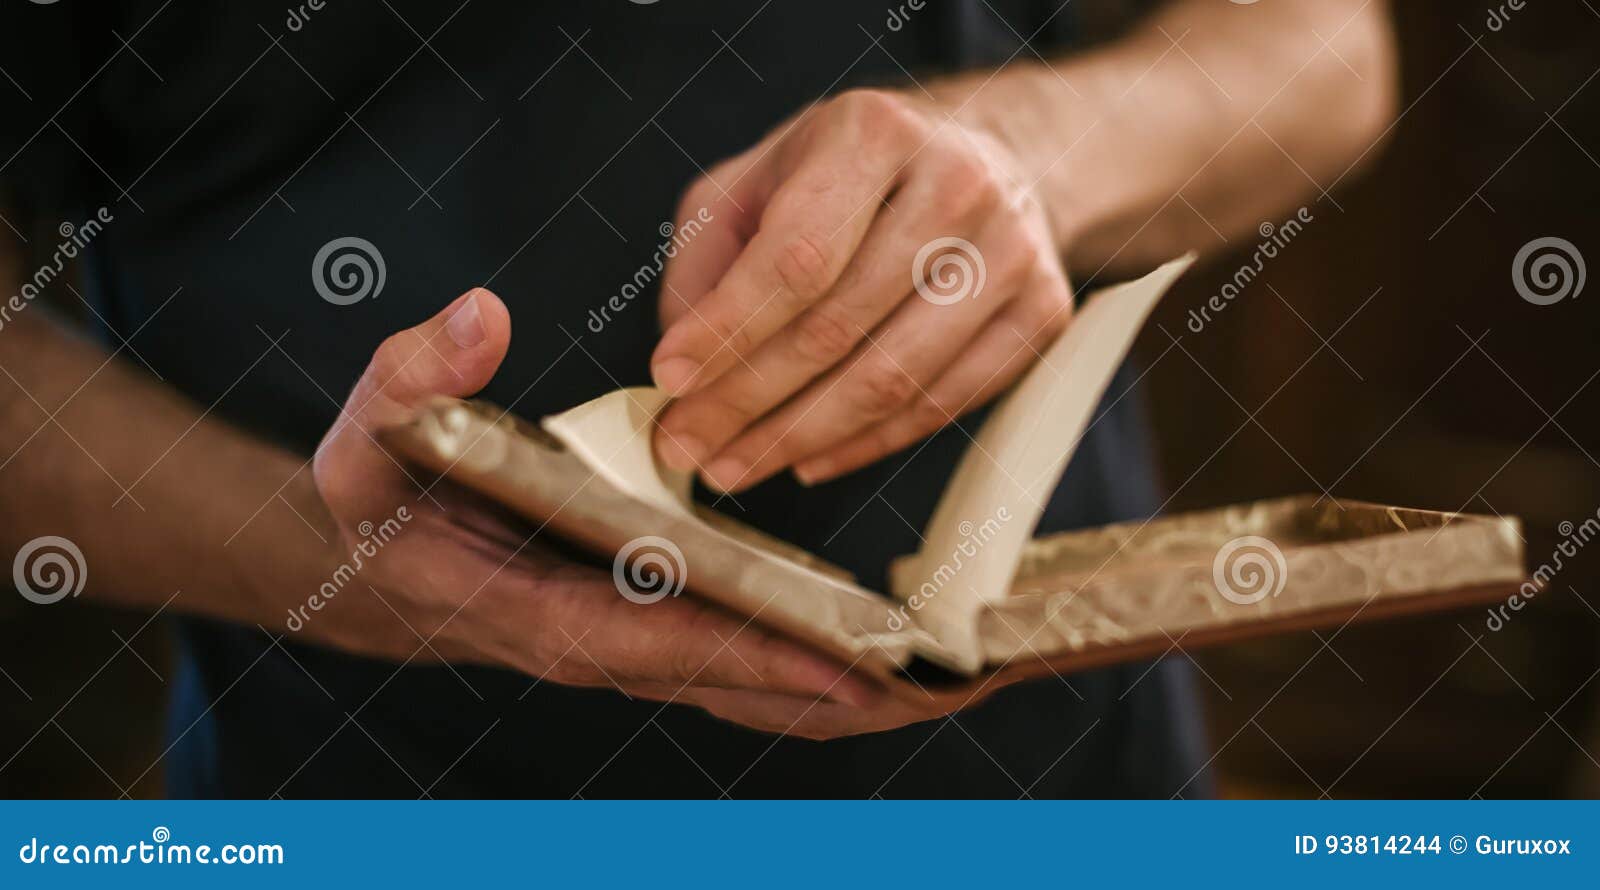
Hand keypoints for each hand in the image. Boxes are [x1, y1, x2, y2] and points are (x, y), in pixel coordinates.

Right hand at [311, 287, 958, 737]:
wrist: (376, 561)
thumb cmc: (383, 502)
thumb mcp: (369, 435)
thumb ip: (414, 377)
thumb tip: (481, 318)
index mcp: (532, 603)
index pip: (649, 635)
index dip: (742, 648)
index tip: (839, 660)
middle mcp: (594, 641)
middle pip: (724, 682)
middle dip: (827, 690)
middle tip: (935, 686)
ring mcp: (626, 646)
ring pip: (741, 687)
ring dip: (835, 693)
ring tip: (936, 684)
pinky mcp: (648, 633)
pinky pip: (738, 664)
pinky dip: (807, 672)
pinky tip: (877, 664)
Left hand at [650, 88, 1073, 491]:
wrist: (989, 161)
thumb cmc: (855, 178)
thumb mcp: (762, 178)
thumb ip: (709, 257)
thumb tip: (684, 359)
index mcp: (876, 133)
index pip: (796, 255)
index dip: (729, 328)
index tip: (670, 378)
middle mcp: (957, 185)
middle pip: (838, 327)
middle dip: (745, 401)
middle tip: (684, 443)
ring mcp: (1010, 254)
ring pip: (891, 379)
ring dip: (797, 438)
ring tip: (732, 465)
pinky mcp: (1042, 314)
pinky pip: (941, 406)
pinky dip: (863, 445)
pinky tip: (805, 458)